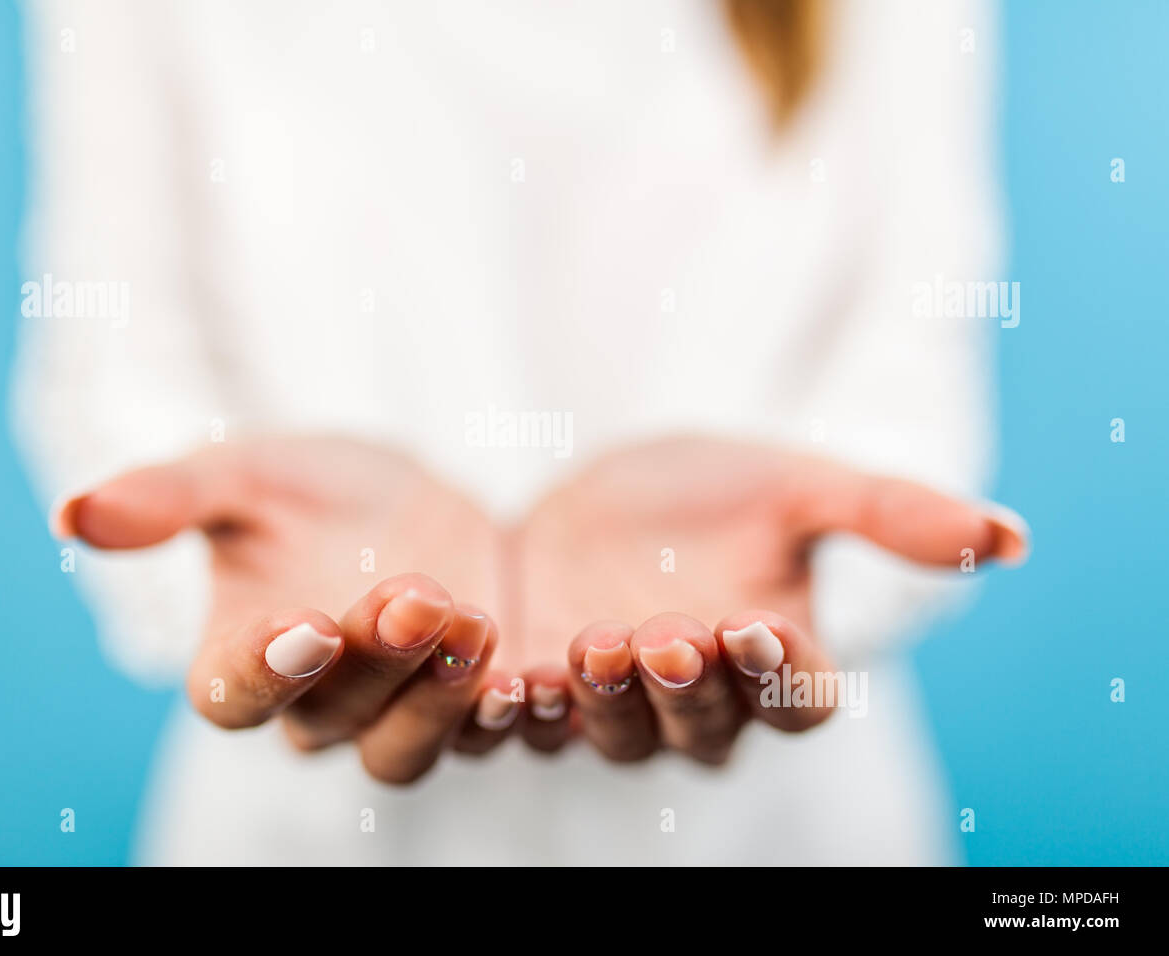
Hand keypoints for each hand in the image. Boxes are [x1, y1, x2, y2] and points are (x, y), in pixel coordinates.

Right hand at [55, 437, 522, 783]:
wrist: (406, 492)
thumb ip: (169, 496)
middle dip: (374, 663)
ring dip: (440, 696)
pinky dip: (501, 711)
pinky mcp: (464, 702)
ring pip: (404, 746)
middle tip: (417, 597)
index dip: (263, 670)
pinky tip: (532, 674)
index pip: (232, 693)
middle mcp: (312, 705)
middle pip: (330, 720)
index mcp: (241, 657)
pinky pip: (478, 732)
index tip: (305, 624)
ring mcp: (393, 711)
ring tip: (475, 622)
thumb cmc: (311, 488)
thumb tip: (70, 513)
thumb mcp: (246, 472)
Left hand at [511, 437, 1028, 762]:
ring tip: (592, 642)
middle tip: (668, 633)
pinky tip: (509, 679)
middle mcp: (706, 702)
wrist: (613, 480)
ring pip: (624, 737)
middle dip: (690, 688)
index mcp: (778, 662)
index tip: (752, 620)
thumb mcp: (801, 483)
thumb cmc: (720, 487)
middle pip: (709, 731)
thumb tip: (1011, 538)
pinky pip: (537, 725)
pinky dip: (523, 712)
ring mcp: (621, 704)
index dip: (779, 671)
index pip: (796, 697)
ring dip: (609, 701)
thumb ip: (893, 513)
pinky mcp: (547, 690)